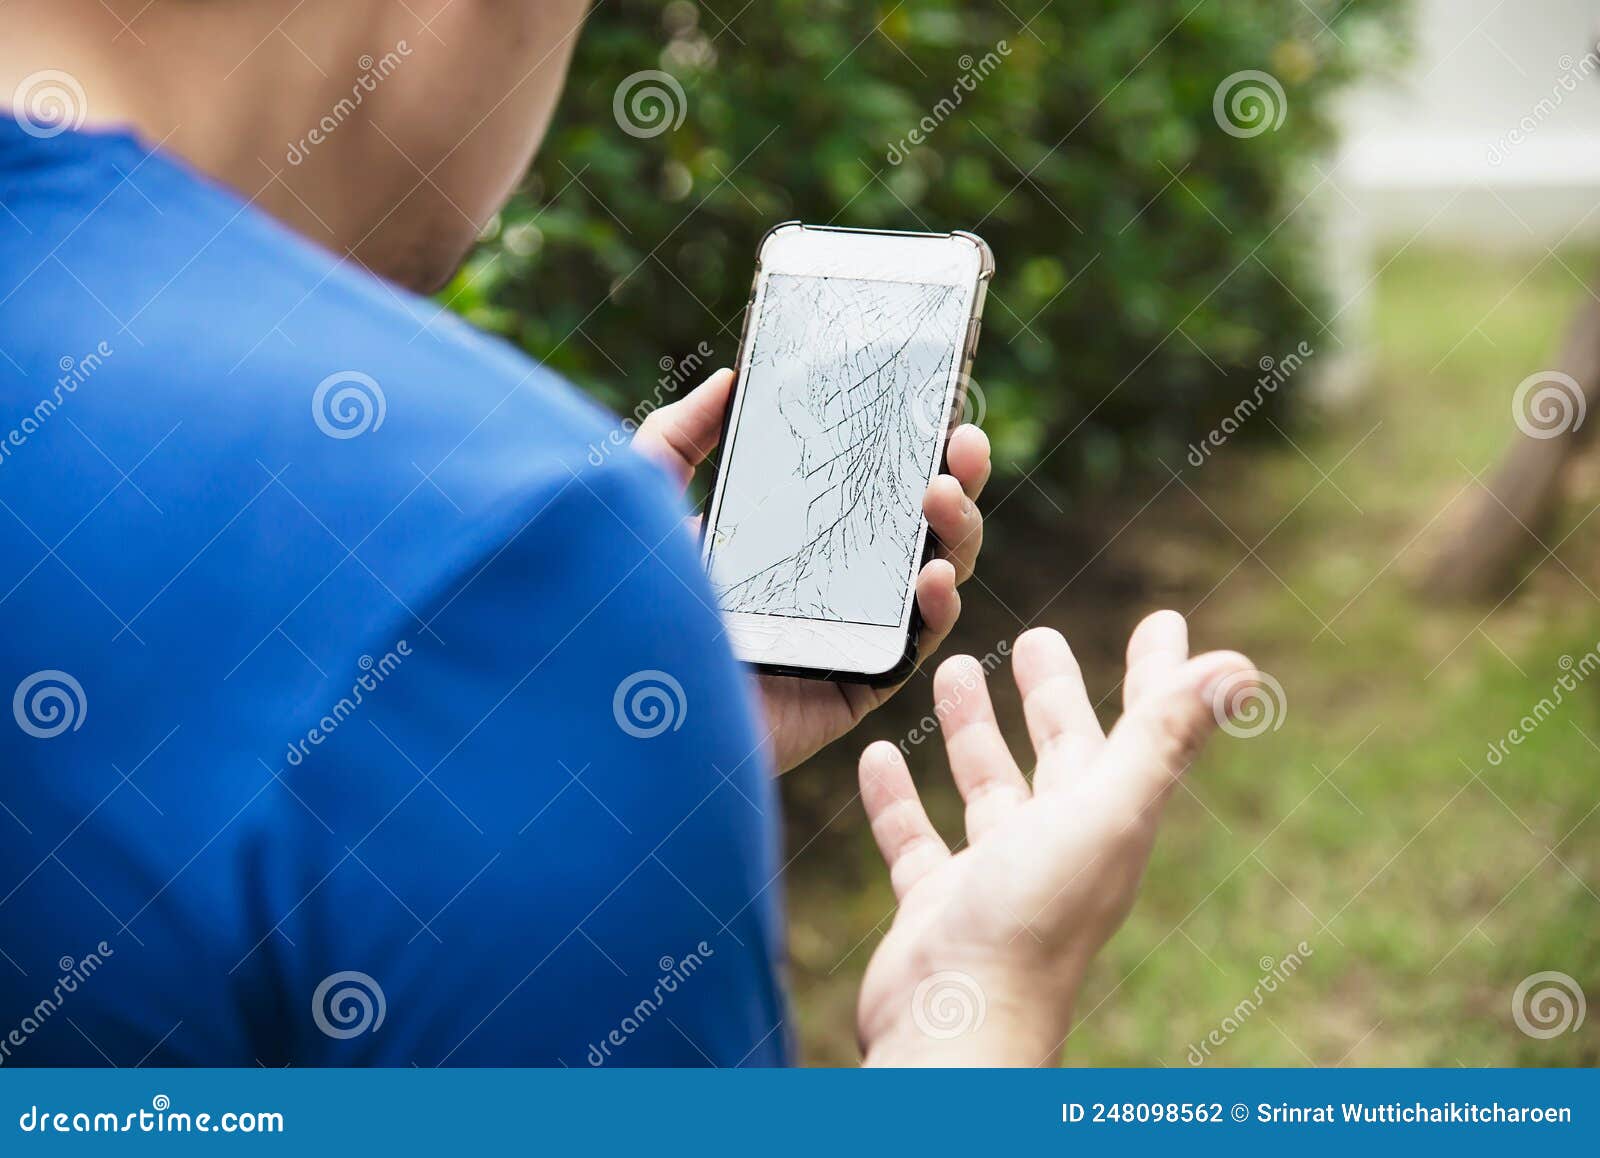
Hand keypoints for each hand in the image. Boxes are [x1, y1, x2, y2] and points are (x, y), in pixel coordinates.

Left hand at [631, 368, 991, 772]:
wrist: (615, 696)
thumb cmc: (624, 600)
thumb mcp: (644, 499)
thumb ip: (678, 435)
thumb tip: (729, 378)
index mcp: (796, 532)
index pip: (872, 482)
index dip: (915, 444)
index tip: (939, 399)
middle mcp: (833, 580)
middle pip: (918, 525)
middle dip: (956, 479)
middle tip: (962, 441)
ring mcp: (851, 631)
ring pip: (933, 579)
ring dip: (957, 534)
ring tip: (944, 494)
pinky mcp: (853, 684)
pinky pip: (913, 648)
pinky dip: (936, 610)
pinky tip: (932, 575)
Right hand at [854, 612, 1256, 1065]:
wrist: (956, 1024)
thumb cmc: (1035, 919)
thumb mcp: (1107, 811)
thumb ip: (1164, 737)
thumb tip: (1241, 666)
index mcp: (1108, 820)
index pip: (1141, 729)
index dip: (1157, 674)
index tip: (1162, 621)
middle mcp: (1058, 845)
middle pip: (1061, 754)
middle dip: (1053, 695)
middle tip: (1039, 638)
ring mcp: (995, 878)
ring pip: (988, 788)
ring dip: (974, 732)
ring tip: (953, 670)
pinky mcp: (937, 905)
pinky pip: (917, 838)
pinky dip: (900, 797)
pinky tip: (881, 755)